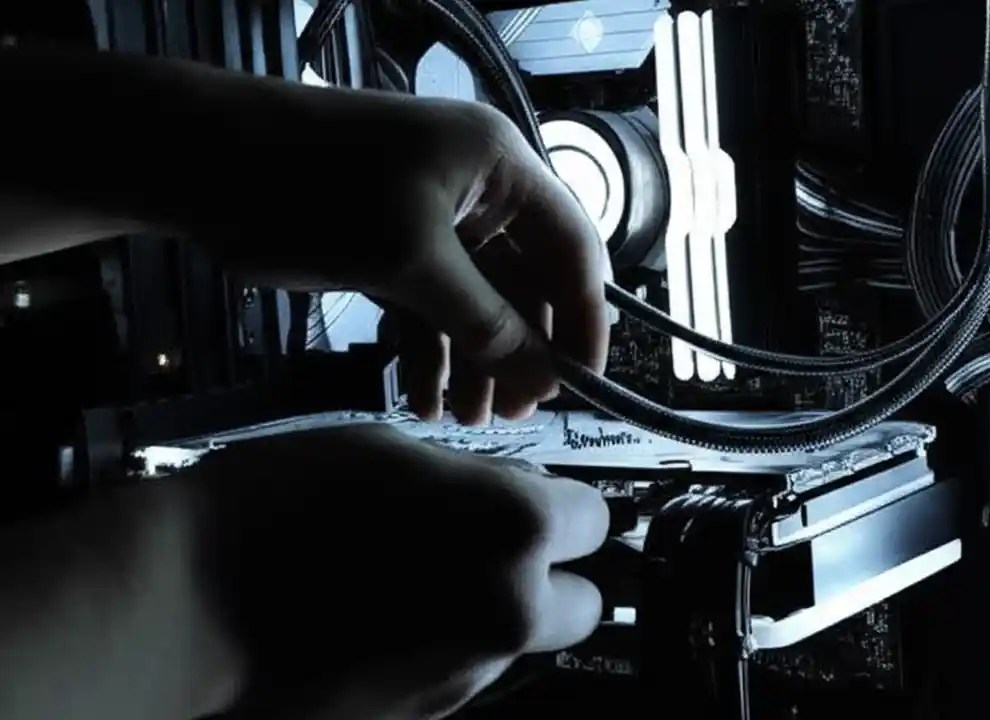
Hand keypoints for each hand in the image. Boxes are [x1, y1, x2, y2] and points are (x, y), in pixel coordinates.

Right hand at [190, 424, 608, 718]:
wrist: (180, 605)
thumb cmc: (273, 508)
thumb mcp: (393, 450)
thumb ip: (478, 480)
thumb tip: (512, 496)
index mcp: (515, 528)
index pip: (596, 519)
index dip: (565, 505)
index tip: (540, 500)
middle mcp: (509, 611)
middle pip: (582, 603)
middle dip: (550, 576)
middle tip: (491, 547)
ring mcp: (466, 677)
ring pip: (520, 643)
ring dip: (492, 613)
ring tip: (412, 578)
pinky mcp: (422, 718)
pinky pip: (462, 677)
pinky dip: (442, 651)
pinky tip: (381, 619)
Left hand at [211, 94, 610, 424]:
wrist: (206, 163)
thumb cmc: (318, 191)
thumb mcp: (410, 259)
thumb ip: (483, 320)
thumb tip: (543, 375)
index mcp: (501, 170)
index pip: (573, 247)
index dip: (585, 317)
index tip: (583, 382)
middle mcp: (478, 194)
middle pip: (526, 283)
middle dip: (521, 350)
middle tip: (517, 413)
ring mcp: (434, 222)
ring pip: (477, 303)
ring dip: (475, 362)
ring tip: (468, 421)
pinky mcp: (392, 249)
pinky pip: (430, 308)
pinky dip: (429, 353)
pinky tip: (422, 401)